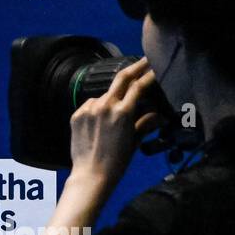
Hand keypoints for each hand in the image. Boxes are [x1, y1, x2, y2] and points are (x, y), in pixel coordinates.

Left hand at [69, 57, 165, 188]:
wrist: (91, 174)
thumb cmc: (116, 161)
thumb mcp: (135, 140)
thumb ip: (146, 122)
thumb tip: (158, 113)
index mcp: (123, 112)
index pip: (139, 85)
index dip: (150, 74)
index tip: (156, 67)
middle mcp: (105, 106)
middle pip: (122, 78)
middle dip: (136, 67)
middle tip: (145, 60)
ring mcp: (88, 110)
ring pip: (106, 94)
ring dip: (115, 96)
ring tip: (120, 107)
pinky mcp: (76, 115)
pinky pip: (91, 104)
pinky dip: (99, 106)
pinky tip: (102, 118)